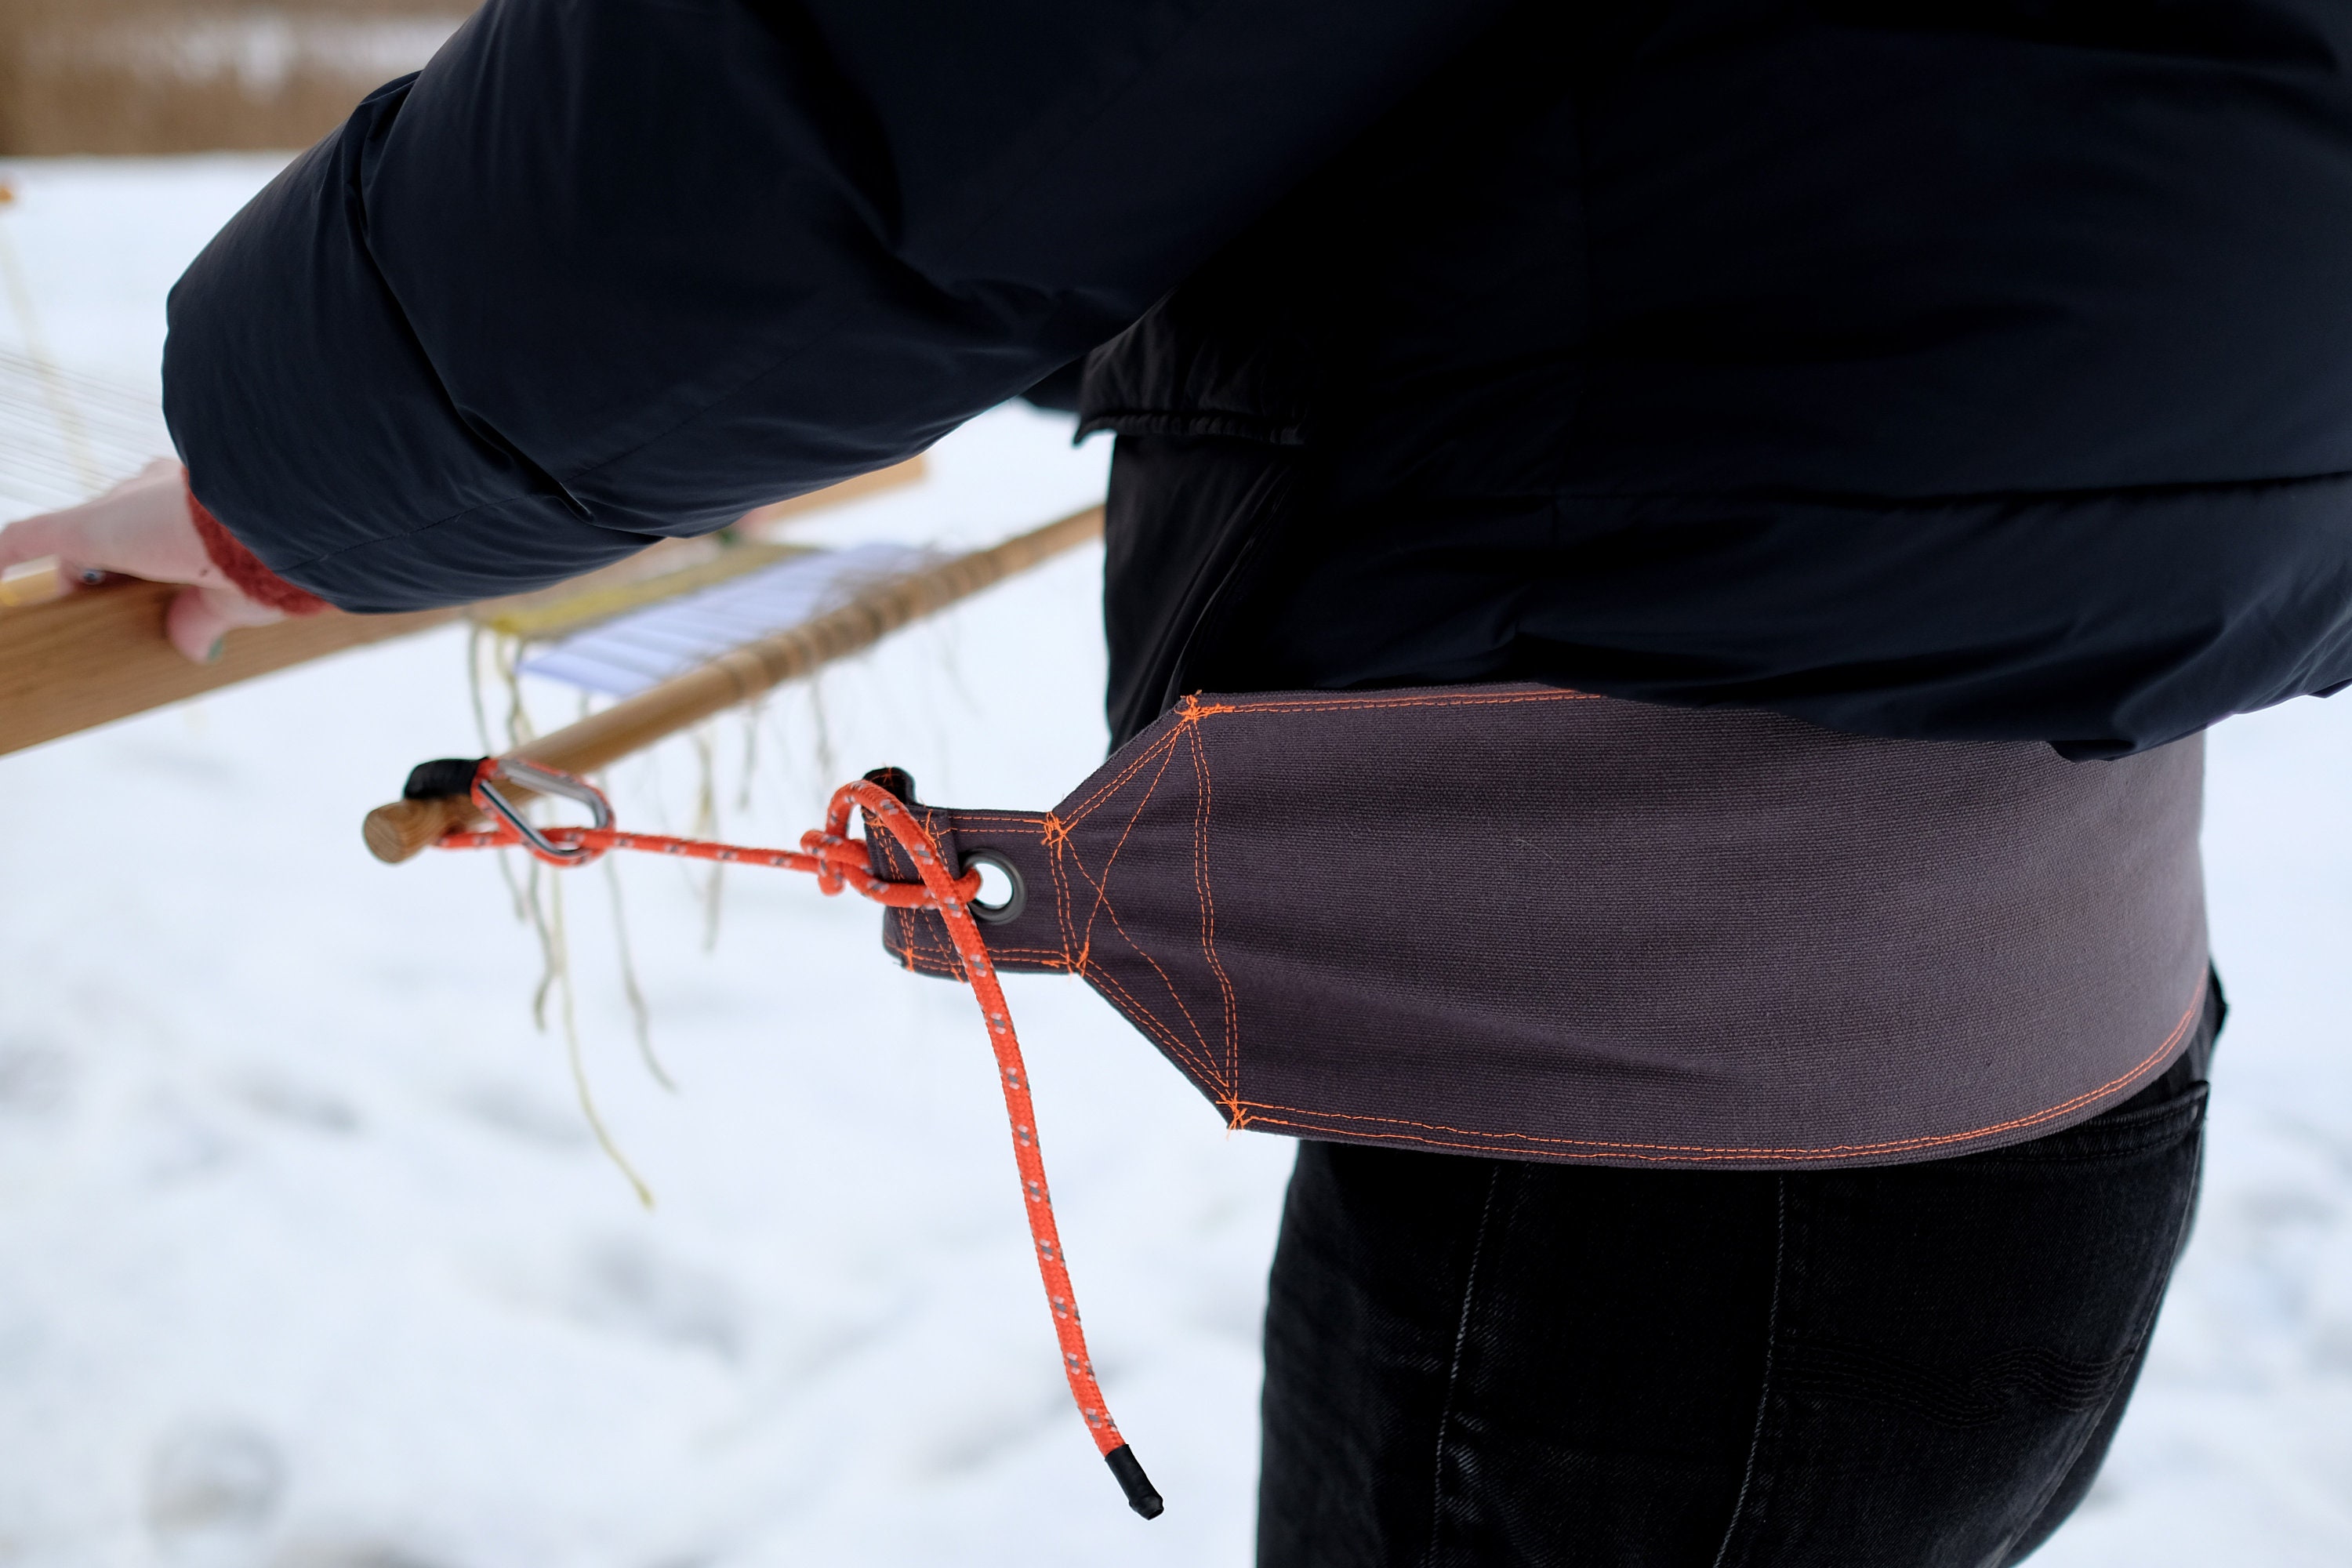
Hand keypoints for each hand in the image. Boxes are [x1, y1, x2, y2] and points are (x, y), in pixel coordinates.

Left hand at [0, 459, 283, 661]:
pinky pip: (26, 540)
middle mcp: (157, 493)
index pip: (164, 521)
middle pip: (118, 526)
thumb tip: (194, 648)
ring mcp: (117, 509)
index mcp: (206, 504)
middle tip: (119, 597)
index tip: (163, 576)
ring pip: (79, 535)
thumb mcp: (237, 599)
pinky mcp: (83, 526)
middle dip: (115, 560)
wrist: (265, 528)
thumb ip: (206, 617)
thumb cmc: (269, 561)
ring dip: (72, 570)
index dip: (156, 551)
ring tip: (65, 603)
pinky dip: (4, 559)